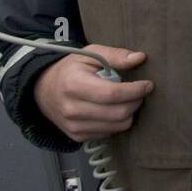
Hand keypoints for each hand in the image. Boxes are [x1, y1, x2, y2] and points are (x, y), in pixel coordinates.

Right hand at [34, 45, 152, 142]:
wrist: (43, 91)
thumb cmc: (71, 70)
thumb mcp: (89, 54)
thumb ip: (115, 55)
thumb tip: (140, 58)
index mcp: (74, 85)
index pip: (112, 94)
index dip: (135, 90)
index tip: (148, 84)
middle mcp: (72, 109)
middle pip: (118, 113)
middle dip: (136, 102)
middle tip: (140, 92)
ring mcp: (74, 126)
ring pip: (117, 126)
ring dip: (130, 113)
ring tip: (127, 100)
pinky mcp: (78, 136)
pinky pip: (109, 133)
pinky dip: (117, 122)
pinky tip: (113, 110)